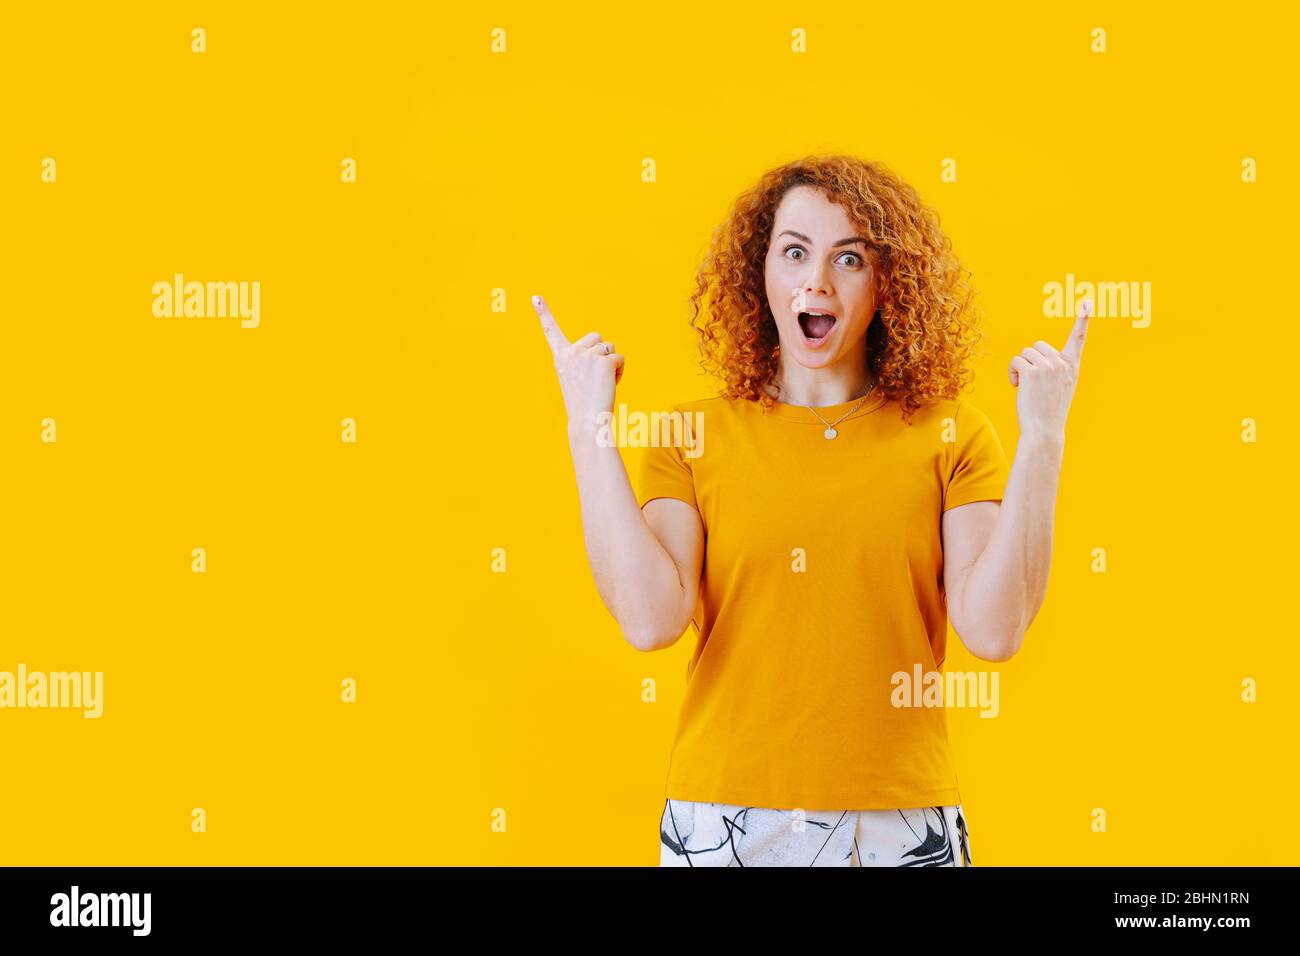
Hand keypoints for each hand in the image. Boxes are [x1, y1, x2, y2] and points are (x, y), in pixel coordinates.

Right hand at [532, 294, 624, 433]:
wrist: (586, 421)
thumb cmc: (584, 404)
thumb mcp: (577, 378)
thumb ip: (584, 361)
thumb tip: (606, 355)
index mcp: (560, 356)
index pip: (550, 331)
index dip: (543, 313)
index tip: (535, 297)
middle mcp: (570, 352)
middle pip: (597, 338)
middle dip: (602, 353)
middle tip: (594, 378)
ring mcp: (587, 355)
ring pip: (610, 348)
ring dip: (611, 364)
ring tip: (600, 383)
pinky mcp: (603, 361)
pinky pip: (619, 358)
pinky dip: (619, 372)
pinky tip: (609, 385)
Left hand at [1008, 298, 1089, 442]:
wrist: (1044, 430)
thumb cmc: (1048, 411)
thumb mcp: (1060, 388)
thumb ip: (1057, 371)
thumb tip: (1038, 360)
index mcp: (1072, 366)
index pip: (1078, 338)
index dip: (1083, 319)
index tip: (1087, 302)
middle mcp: (1063, 364)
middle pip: (1037, 346)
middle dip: (1030, 361)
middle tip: (1032, 382)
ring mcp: (1049, 366)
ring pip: (1025, 353)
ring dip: (1020, 368)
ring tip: (1026, 387)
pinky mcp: (1033, 371)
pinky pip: (1016, 361)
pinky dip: (1012, 373)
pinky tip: (1018, 387)